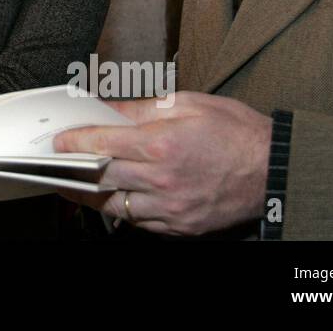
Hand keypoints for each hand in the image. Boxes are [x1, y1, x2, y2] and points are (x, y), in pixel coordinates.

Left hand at [53, 91, 272, 234]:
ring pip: (117, 207)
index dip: (74, 141)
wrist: (274, 169)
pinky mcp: (181, 227)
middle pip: (101, 178)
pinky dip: (126, 210)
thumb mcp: (188, 104)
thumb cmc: (236, 132)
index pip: (102, 143)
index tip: (59, 140)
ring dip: (95, 194)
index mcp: (162, 145)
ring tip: (82, 182)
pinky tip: (120, 197)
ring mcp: (172, 209)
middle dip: (74, 169)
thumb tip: (108, 108)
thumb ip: (141, 108)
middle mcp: (163, 181)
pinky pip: (141, 224)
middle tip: (59, 163)